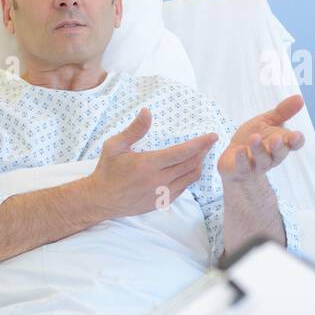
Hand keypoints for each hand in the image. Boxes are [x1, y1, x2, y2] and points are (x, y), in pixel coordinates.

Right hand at [87, 108, 216, 218]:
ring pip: (190, 177)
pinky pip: (184, 188)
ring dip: (199, 164)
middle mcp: (158, 180)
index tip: (212, 136)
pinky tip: (189, 168)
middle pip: (191, 164)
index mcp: (148, 164)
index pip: (182, 152)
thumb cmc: (108, 170)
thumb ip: (134, 129)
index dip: (200, 143)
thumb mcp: (115, 146)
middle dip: (203, 152)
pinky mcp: (163, 203)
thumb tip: (147, 111)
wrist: (101, 200)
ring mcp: (162, 194)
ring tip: (201, 154)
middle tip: (208, 142)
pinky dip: (190, 177)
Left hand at [217, 94, 305, 184]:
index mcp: (281, 143)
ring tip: (254, 138)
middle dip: (278, 147)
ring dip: (259, 149)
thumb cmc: (254, 139)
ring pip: (262, 160)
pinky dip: (242, 158)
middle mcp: (272, 156)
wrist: (233, 160)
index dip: (296, 141)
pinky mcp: (242, 169)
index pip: (293, 144)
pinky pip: (244, 165)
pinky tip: (240, 149)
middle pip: (279, 154)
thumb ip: (283, 111)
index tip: (297, 135)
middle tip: (277, 138)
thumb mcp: (267, 121)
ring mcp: (257, 164)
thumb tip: (300, 98)